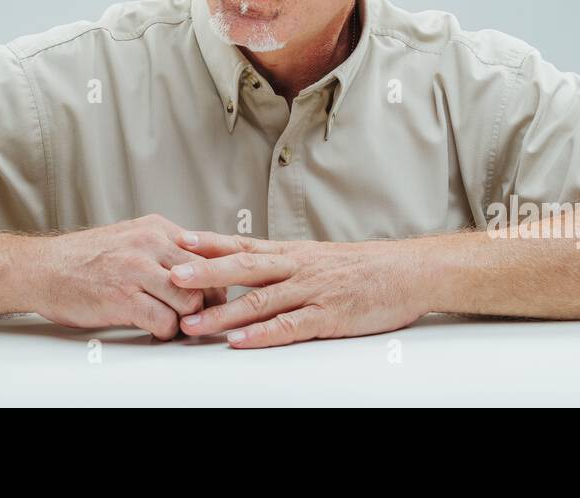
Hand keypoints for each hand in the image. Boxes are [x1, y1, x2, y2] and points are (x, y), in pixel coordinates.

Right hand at [33, 215, 226, 339]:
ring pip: (190, 300)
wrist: (42, 268)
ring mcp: (136, 270)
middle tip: (199, 314)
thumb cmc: (84, 258)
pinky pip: (165, 321)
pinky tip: (156, 329)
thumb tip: (197, 267)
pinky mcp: (123, 299)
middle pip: (205, 276)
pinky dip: (166, 331)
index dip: (215, 278)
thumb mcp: (130, 237)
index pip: (206, 252)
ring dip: (187, 318)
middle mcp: (149, 244)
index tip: (215, 293)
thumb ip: (163, 248)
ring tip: (176, 323)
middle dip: (206, 301)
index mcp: (155, 228)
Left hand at [168, 231, 430, 347]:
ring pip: (259, 300)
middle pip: (243, 267)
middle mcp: (297, 267)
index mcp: (293, 253)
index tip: (178, 240)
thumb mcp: (319, 257)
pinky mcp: (329, 315)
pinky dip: (263, 334)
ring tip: (192, 323)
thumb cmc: (365, 268)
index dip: (209, 243)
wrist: (408, 271)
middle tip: (171, 275)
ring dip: (222, 313)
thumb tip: (250, 266)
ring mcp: (312, 291)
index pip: (243, 244)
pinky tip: (240, 341)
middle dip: (204, 272)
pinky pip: (290, 325)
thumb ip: (284, 264)